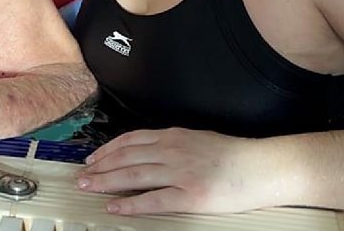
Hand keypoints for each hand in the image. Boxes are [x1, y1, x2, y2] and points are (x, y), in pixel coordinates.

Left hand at [76, 127, 277, 214]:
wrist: (262, 167)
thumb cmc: (234, 156)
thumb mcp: (198, 140)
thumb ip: (173, 145)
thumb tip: (148, 152)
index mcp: (175, 136)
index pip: (132, 140)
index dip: (108, 150)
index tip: (92, 158)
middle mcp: (173, 151)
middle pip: (127, 158)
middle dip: (100, 168)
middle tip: (81, 176)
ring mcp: (181, 173)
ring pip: (134, 177)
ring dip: (107, 183)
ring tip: (88, 188)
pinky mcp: (191, 196)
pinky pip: (154, 201)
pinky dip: (130, 204)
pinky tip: (115, 207)